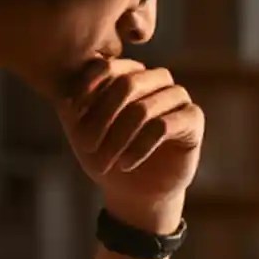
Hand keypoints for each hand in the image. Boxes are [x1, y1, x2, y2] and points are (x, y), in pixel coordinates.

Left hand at [59, 58, 205, 233]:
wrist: (134, 192)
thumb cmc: (106, 155)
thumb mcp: (80, 127)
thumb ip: (71, 102)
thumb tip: (65, 85)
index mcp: (129, 72)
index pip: (108, 65)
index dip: (88, 86)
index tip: (73, 112)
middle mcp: (156, 79)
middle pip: (128, 83)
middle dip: (103, 117)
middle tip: (86, 145)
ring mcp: (177, 96)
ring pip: (144, 107)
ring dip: (119, 137)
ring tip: (105, 160)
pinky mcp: (193, 118)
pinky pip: (163, 126)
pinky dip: (139, 147)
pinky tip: (126, 164)